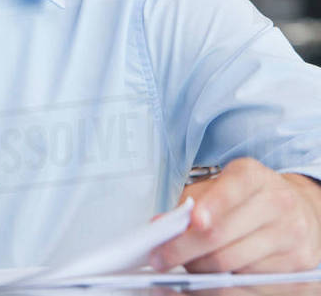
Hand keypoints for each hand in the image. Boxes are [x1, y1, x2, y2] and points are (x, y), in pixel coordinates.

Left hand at [150, 158, 320, 272]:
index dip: (212, 206)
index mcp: (252, 176)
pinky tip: (212, 276)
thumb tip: (161, 225)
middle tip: (161, 257)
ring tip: (188, 263)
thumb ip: (188, 203)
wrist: (297, 211)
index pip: (231, 189)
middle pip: (222, 235)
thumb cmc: (247, 198)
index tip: (195, 222)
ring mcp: (290, 234)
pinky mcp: (297, 263)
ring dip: (200, 268)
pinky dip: (222, 283)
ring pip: (231, 263)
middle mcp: (276, 203)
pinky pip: (248, 282)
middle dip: (184, 249)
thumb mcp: (216, 187)